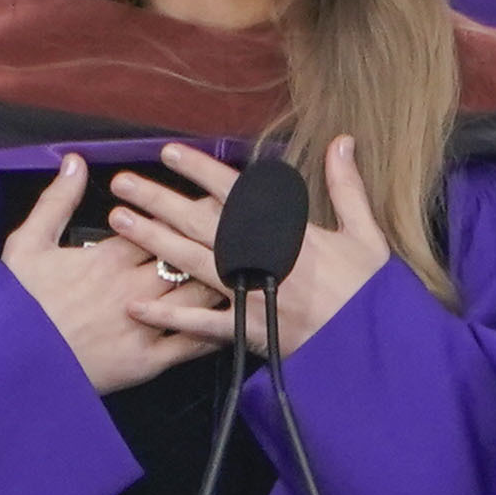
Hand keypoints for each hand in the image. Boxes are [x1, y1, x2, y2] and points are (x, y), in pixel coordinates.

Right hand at [3, 155, 226, 394]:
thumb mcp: (25, 244)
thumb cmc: (14, 306)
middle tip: (247, 222)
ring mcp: (143, 324)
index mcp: (106, 256)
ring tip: (252, 261)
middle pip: (188, 254)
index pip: (160, 223)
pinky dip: (217, 329)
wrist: (5, 364)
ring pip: (198, 294)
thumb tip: (74, 162)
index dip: (187, 209)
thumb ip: (55, 201)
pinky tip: (239, 318)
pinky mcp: (147, 361)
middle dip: (219, 237)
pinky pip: (191, 343)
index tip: (212, 197)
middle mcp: (132, 286)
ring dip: (226, 276)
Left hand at [107, 137, 394, 360]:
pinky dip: (168, 315)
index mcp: (291, 234)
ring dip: (153, 241)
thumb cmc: (371, 295)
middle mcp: (264, 260)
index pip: (236, 194)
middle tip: (123, 184)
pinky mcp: (248, 333)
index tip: (170, 153)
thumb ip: (347, 188)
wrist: (375, 352)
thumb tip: (343, 142)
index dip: (200, 171)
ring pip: (192, 263)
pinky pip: (201, 324)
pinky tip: (136, 304)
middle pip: (201, 224)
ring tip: (120, 223)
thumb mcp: (367, 235)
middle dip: (159, 201)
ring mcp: (253, 297)